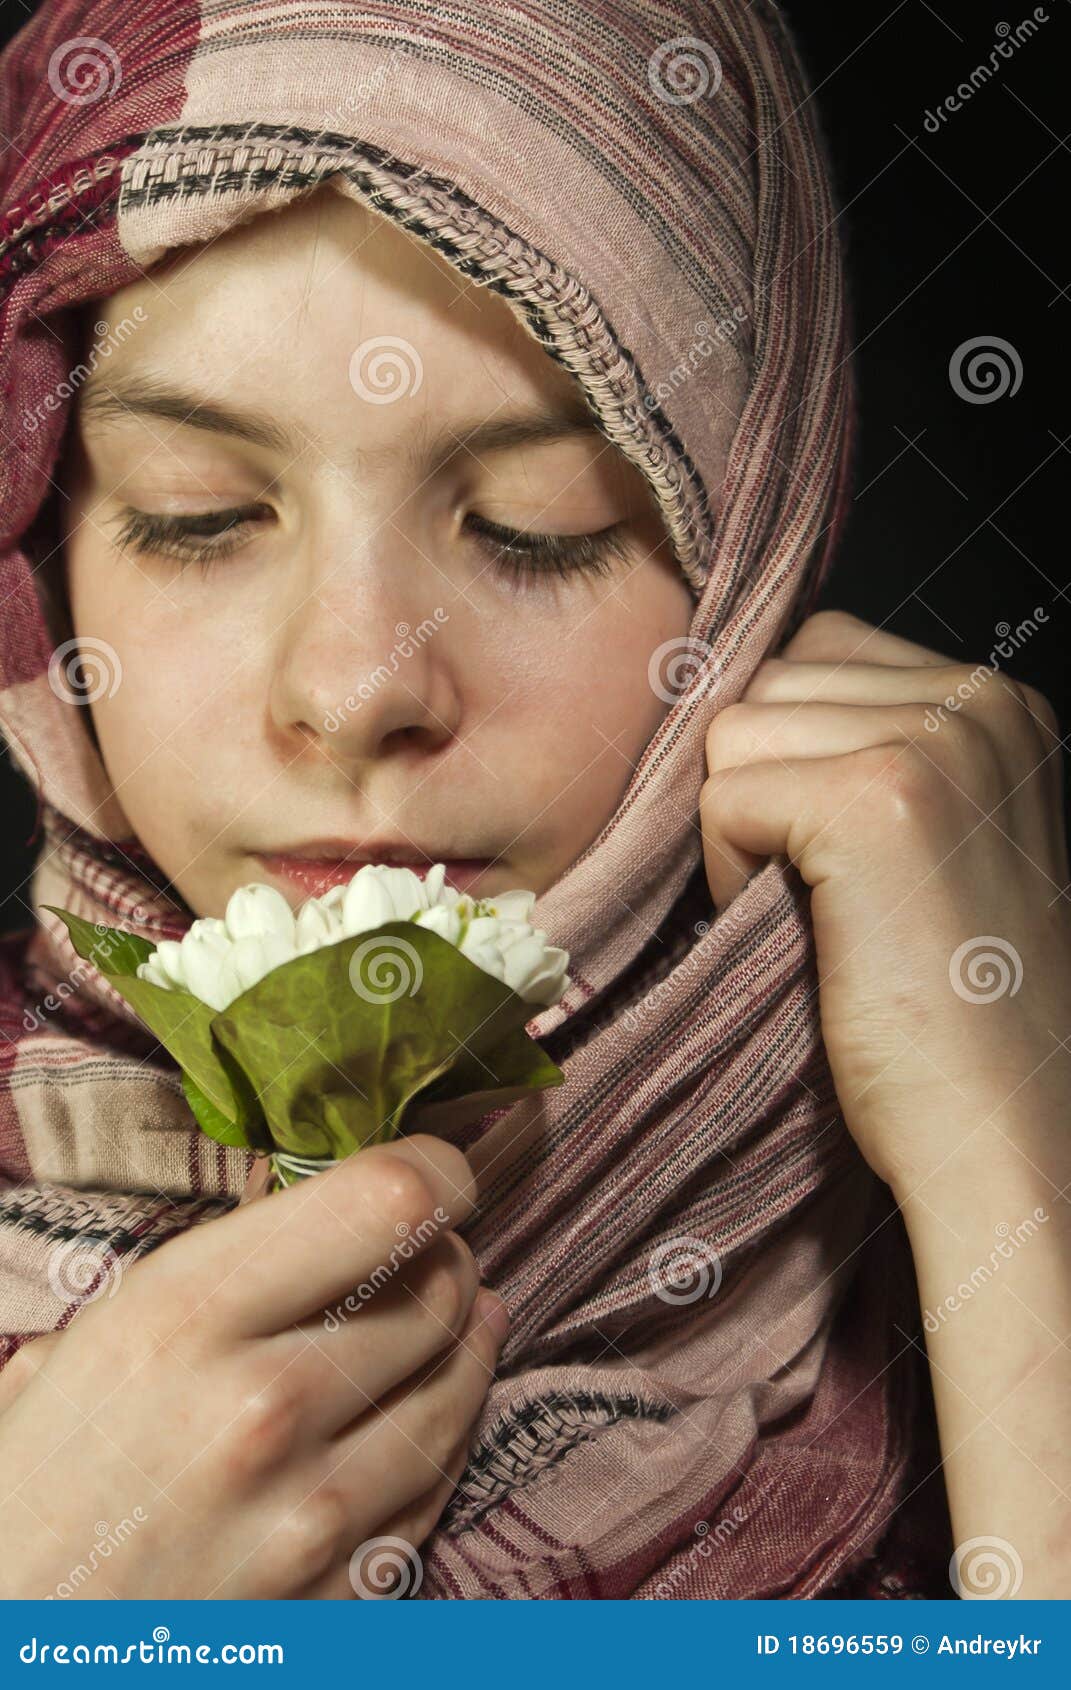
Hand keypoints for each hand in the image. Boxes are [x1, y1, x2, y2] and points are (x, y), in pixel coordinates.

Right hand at [0, 1135, 505, 1598]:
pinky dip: (448, 1432)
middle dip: (449, 1258)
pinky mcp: (339, 1598)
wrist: (10, 1649)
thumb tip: (317, 1224)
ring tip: (463, 1316)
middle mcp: (263, 1407)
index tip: (435, 1175)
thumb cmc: (33, 1487)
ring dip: (469, 1341)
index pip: (388, 1203)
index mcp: (187, 1316)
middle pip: (438, 1291)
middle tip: (436, 1253)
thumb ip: (209, 1277)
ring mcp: (310, 1514)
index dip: (434, 1174)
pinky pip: (435, 1488)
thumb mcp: (92, 1341)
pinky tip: (434, 1405)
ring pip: (455, 1390)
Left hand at [700, 609, 1069, 1191]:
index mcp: (998, 703)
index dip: (788, 758)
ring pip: (732, 735)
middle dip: (761, 792)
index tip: (838, 858)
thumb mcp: (926, 842)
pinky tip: (806, 936)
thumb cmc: (942, 1009)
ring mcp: (935, 742)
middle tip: (831, 901)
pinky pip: (722, 800)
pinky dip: (730, 875)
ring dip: (742, 834)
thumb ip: (857, 748)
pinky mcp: (875, 800)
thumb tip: (711, 686)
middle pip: (767, 685)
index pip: (814, 652)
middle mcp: (979, 700)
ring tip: (823, 917)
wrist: (998, 1136)